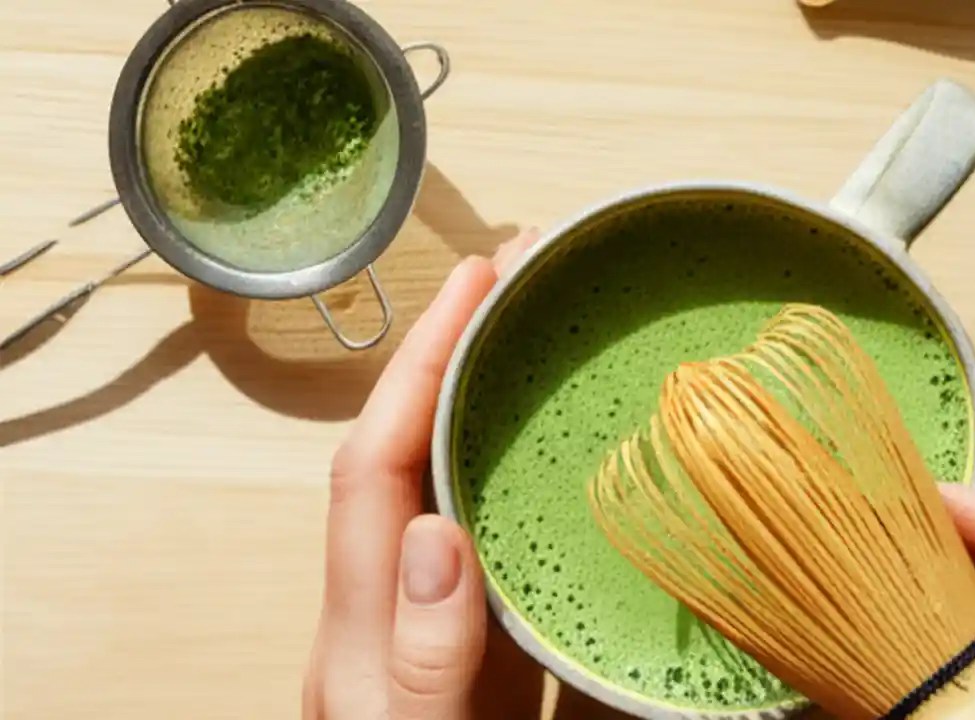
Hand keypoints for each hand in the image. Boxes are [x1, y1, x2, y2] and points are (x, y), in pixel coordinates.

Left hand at [302, 231, 544, 719]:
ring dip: (495, 411)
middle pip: (411, 460)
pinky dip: (537, 488)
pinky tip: (585, 467)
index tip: (476, 283)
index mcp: (363, 634)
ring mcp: (447, 633)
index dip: (418, 367)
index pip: (376, 469)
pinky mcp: (493, 657)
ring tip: (549, 342)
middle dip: (453, 360)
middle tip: (519, 281)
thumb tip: (434, 540)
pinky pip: (509, 547)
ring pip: (462, 493)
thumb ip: (421, 666)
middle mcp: (398, 616)